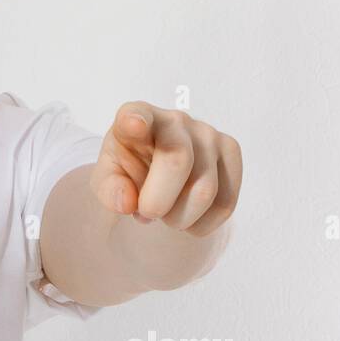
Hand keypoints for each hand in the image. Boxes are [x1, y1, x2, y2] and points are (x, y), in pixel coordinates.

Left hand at [90, 101, 241, 235]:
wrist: (158, 169)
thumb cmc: (130, 169)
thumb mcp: (108, 178)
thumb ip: (109, 190)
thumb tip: (127, 203)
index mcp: (136, 119)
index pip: (136, 115)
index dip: (134, 120)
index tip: (132, 124)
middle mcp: (175, 120)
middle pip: (177, 162)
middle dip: (158, 203)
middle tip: (147, 213)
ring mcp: (208, 133)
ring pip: (205, 190)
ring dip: (180, 218)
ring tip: (167, 214)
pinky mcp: (231, 151)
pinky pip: (225, 202)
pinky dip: (203, 224)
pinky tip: (188, 217)